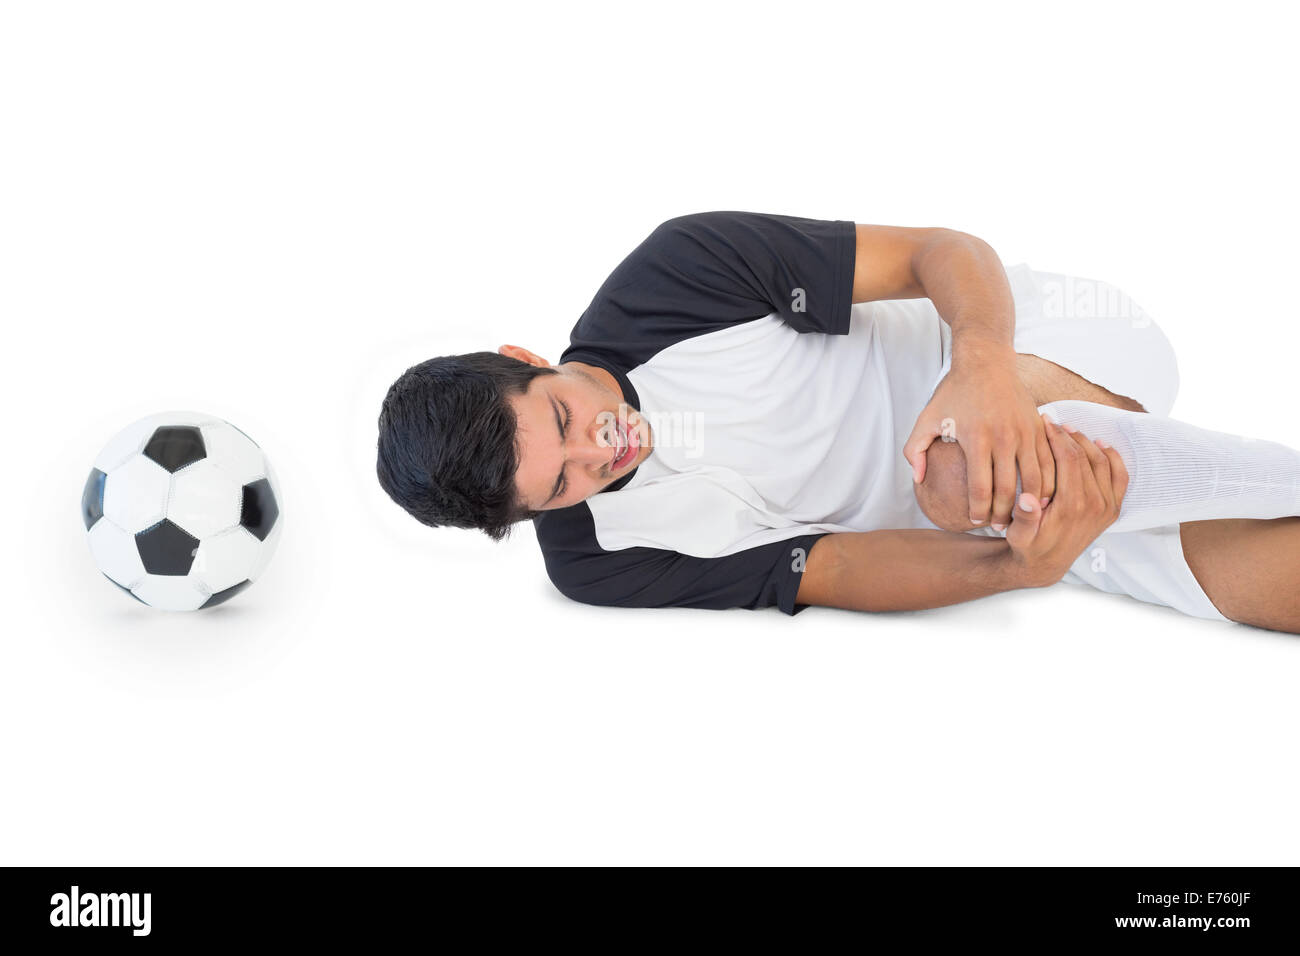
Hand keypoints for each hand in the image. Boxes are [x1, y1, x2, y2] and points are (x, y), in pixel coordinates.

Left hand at [904, 350, 1054, 530]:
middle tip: (999, 527)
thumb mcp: (927, 418)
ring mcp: (1027, 432)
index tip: (973, 521)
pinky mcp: (1041, 428)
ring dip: (1030, 504)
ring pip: (1036, 480)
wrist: (986, 362)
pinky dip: (1048, 484)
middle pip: (1009, 489)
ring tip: (1021, 517)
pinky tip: (1040, 498)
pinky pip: (1051, 464)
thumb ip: (915, 449)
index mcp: (976, 438)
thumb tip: (918, 478)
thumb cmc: (954, 393)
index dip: (978, 510)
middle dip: (1004, 515)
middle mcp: (1005, 437)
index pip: (980, 487)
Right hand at [1005, 416, 1128, 585]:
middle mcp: (1095, 506)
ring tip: (1069, 430)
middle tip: (1053, 423)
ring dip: (1087, 442)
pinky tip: (1100, 444)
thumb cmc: (1028, 545)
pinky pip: (1120, 476)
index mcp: (1072, 507)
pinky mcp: (1112, 509)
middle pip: (1085, 456)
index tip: (1045, 423)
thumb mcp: (1018, 535)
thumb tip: (1025, 498)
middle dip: (1068, 435)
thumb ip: (1024, 517)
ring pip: (1102, 462)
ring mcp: (1107, 507)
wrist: (1046, 565)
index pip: (1069, 459)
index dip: (1057, 437)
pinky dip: (1113, 457)